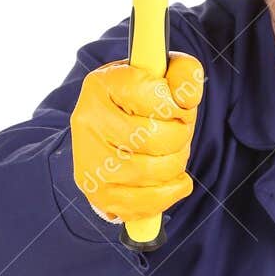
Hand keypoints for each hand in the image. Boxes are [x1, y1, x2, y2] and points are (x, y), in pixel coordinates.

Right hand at [70, 53, 204, 223]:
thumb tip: (186, 99)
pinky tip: (174, 179)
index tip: (177, 106)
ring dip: (177, 163)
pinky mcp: (98, 194)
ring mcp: (90, 161)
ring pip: (154, 171)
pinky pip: (147, 203)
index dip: (179, 105)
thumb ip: (184, 73)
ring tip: (171, 152)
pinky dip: (171, 192)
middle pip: (155, 138)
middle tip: (178, 131)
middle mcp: (88, 122)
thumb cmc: (143, 100)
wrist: (112, 132)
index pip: (157, 97)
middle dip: (181, 136)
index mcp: (102, 84)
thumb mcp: (163, 74)